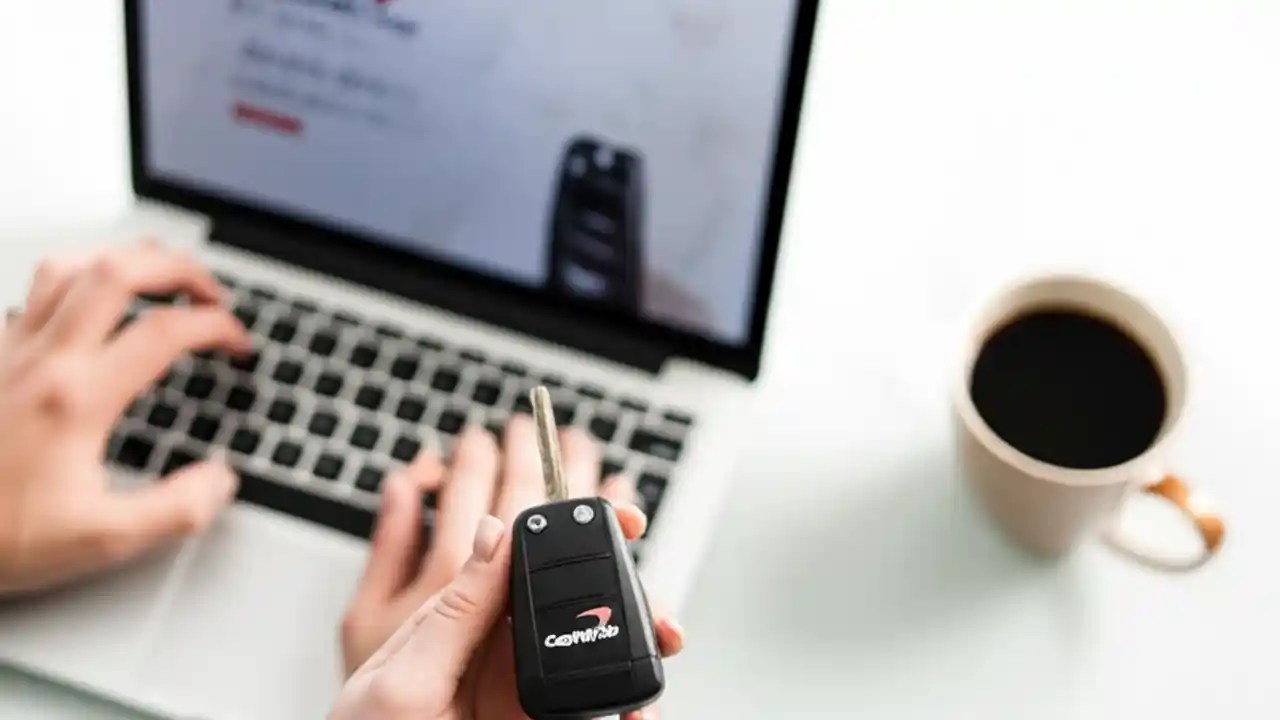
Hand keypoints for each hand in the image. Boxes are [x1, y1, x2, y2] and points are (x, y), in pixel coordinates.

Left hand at [0, 242, 251, 594]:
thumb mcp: (101, 541)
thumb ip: (175, 509)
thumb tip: (220, 479)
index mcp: (77, 399)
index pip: (165, 331)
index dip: (218, 327)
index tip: (237, 343)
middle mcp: (41, 361)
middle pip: (118, 271)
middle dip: (179, 269)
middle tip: (209, 293)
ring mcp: (8, 351)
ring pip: (70, 266)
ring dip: (125, 259)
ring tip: (158, 275)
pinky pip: (35, 292)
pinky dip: (78, 281)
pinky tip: (92, 304)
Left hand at [334, 419, 684, 719]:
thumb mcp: (404, 678)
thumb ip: (453, 610)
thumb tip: (493, 530)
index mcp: (460, 618)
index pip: (528, 558)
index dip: (579, 533)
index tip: (624, 520)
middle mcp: (497, 648)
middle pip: (579, 602)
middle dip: (630, 597)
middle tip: (661, 614)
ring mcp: (523, 689)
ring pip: (596, 654)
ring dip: (637, 652)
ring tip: (660, 658)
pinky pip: (594, 707)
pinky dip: (626, 705)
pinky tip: (638, 711)